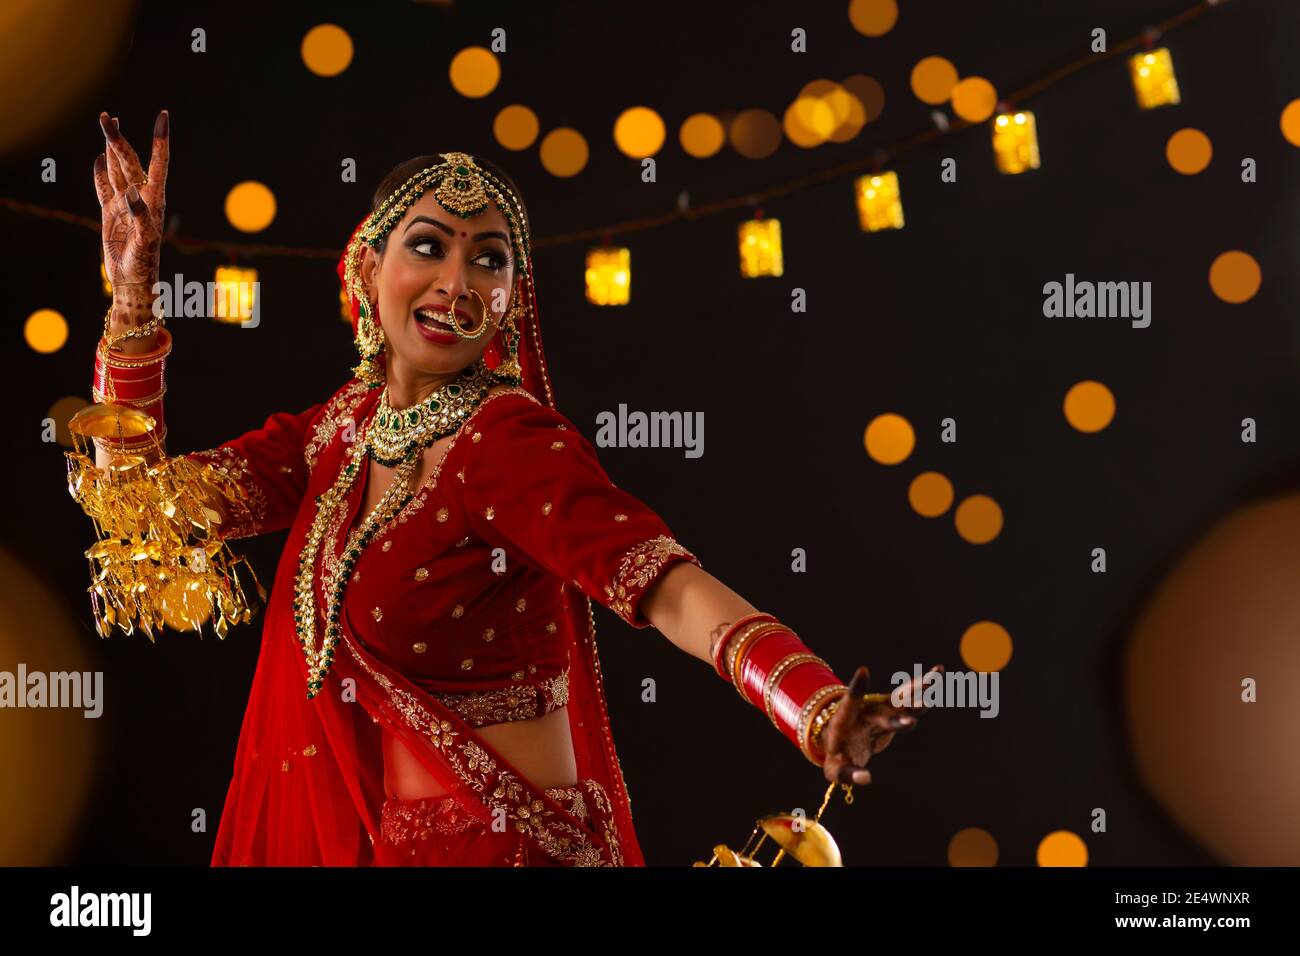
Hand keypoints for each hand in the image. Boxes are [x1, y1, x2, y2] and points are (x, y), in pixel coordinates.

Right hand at [93, 110, 168, 292]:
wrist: (132, 282)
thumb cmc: (144, 265)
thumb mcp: (145, 243)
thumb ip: (141, 218)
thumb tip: (133, 193)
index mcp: (154, 200)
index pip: (159, 163)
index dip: (160, 140)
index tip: (163, 116)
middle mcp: (141, 197)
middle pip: (130, 161)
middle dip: (119, 139)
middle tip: (106, 117)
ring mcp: (125, 204)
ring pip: (117, 168)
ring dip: (111, 147)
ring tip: (107, 123)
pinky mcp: (111, 213)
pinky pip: (104, 187)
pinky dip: (100, 172)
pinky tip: (98, 158)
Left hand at [821, 664, 940, 785]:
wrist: (842, 739)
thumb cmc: (837, 756)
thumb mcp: (836, 769)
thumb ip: (848, 774)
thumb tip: (867, 778)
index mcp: (845, 720)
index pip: (849, 703)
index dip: (857, 689)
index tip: (864, 671)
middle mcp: (865, 711)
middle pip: (881, 711)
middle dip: (896, 719)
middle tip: (911, 723)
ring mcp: (880, 709)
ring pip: (900, 699)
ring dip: (916, 692)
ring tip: (933, 681)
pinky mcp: (893, 710)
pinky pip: (910, 699)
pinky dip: (925, 687)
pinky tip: (939, 671)